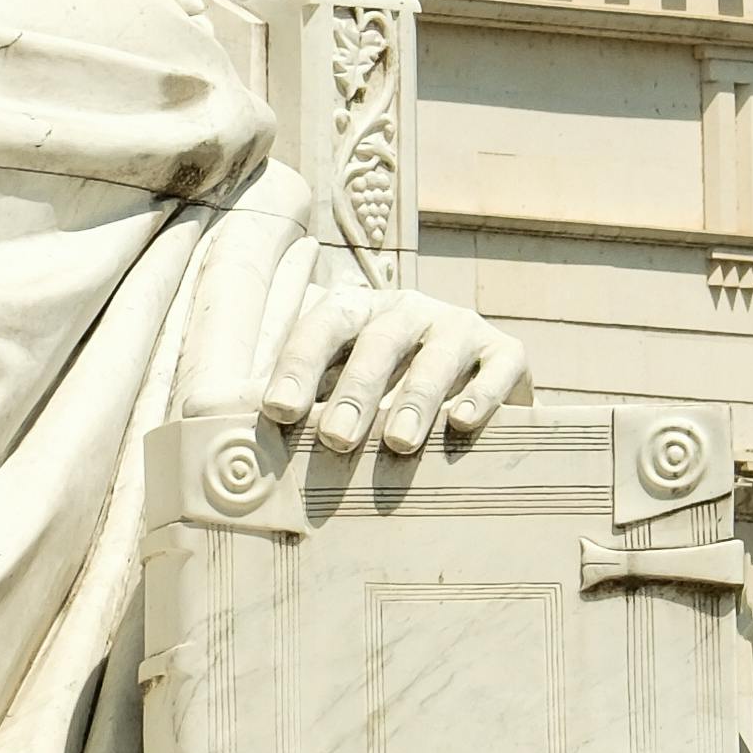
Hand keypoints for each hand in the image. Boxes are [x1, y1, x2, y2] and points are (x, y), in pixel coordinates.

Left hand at [258, 269, 527, 466]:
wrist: (477, 389)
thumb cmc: (386, 401)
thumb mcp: (343, 393)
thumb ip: (305, 407)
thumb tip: (244, 442)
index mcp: (359, 313)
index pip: (322, 327)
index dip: (298, 366)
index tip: (277, 411)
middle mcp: (410, 310)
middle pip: (379, 341)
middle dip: (356, 391)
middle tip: (338, 440)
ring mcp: (461, 327)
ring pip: (438, 356)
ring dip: (416, 398)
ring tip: (398, 442)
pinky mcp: (508, 352)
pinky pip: (498, 367)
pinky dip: (482, 394)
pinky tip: (463, 422)